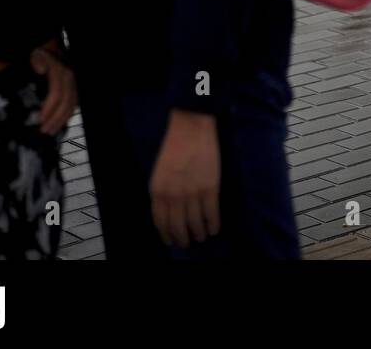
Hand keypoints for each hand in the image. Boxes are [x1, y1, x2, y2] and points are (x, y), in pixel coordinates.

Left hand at [31, 47, 76, 135]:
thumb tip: (41, 69)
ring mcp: (73, 84)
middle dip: (55, 118)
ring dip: (61, 120)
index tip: (39, 119)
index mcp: (60, 72)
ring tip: (50, 131)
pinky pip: (73, 105)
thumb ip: (37, 60)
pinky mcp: (74, 90)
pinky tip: (58, 125)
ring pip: (71, 105)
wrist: (48, 53)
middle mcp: (70, 79)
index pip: (57, 93)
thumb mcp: (36, 55)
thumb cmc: (39, 57)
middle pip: (66, 102)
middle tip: (43, 130)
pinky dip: (66, 116)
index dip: (49, 107)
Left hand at [150, 109, 220, 248]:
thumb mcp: (159, 173)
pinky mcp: (210, 189)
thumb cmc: (175, 147)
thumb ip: (162, 193)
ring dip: (198, 234)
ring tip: (201, 237)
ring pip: (195, 224)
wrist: (191, 128)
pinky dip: (213, 225)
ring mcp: (192, 194)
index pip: (160, 222)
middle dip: (182, 239)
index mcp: (157, 191)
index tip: (172, 241)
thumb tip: (169, 212)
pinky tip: (214, 229)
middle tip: (187, 243)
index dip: (166, 235)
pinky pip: (211, 214)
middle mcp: (173, 196)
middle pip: (177, 227)